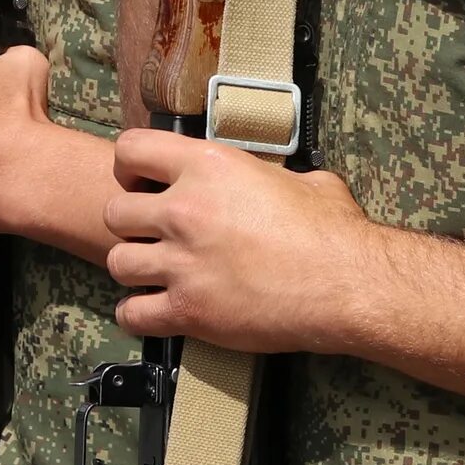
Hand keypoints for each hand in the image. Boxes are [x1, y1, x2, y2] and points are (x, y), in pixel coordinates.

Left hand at [104, 128, 372, 354]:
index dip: (130, 167)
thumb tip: (274, 176)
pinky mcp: (190, 309)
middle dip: (131, 225)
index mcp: (207, 167)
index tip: (141, 183)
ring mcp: (183, 262)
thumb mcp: (300, 179)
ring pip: (118, 263)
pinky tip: (154, 311)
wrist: (349, 285)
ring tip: (156, 274)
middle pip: (114, 213)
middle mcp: (185, 210)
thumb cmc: (334, 232)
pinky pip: (133, 314)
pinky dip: (138, 315)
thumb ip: (267, 174)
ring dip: (135, 270)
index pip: (129, 150)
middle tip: (153, 235)